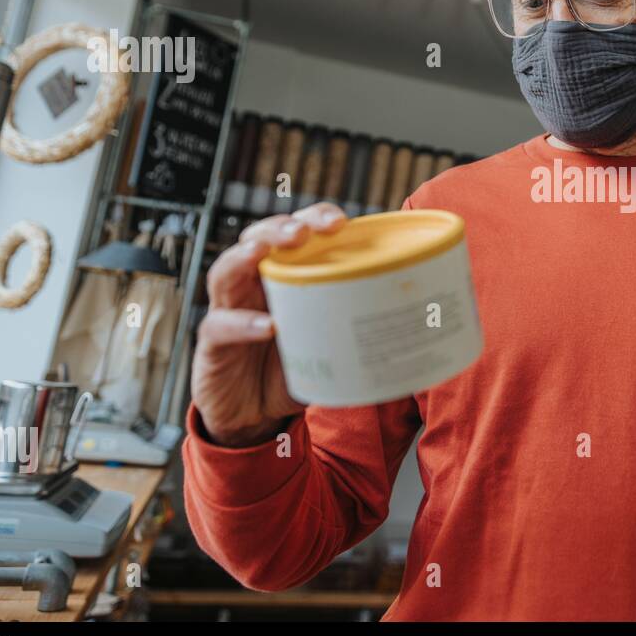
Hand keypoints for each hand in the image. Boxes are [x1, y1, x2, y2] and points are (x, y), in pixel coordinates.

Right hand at [192, 202, 347, 447]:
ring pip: (226, 271)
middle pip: (258, 239)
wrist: (252, 415)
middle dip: (279, 229)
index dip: (314, 219)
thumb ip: (360, 330)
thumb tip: (423, 328)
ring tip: (266, 254)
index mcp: (284, 277)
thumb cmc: (291, 369)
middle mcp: (252, 285)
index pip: (295, 233)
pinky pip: (220, 326)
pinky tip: (267, 325)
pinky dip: (243, 324)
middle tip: (303, 232)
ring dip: (247, 257)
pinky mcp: (212, 345)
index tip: (341, 221)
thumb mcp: (329, 344)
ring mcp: (228, 310)